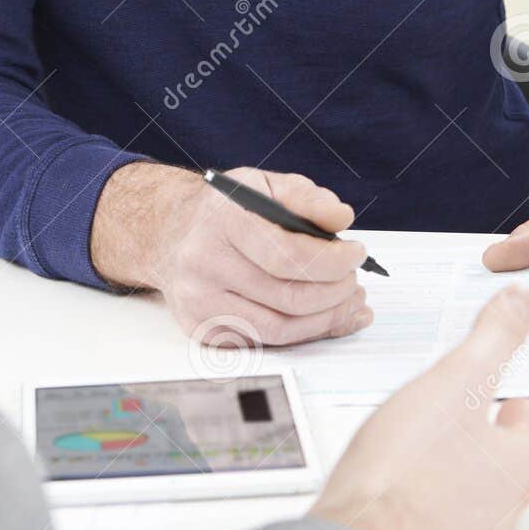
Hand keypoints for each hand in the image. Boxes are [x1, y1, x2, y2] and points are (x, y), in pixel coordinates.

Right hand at [91, 161, 372, 346]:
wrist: (170, 234)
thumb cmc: (226, 210)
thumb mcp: (263, 186)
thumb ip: (305, 197)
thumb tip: (341, 218)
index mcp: (222, 220)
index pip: (288, 255)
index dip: (333, 261)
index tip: (358, 254)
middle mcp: (204, 263)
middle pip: (288, 297)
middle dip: (336, 294)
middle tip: (355, 283)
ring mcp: (199, 301)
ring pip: (279, 329)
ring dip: (325, 320)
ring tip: (348, 303)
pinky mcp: (201, 328)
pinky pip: (262, 343)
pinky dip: (300, 335)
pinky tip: (322, 319)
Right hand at [312, 286, 528, 529]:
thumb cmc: (408, 469)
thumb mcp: (455, 383)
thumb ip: (491, 340)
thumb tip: (521, 303)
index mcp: (518, 469)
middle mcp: (502, 508)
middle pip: (526, 471)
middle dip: (521, 439)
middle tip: (516, 419)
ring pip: (490, 496)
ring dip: (485, 465)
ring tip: (463, 443)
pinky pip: (452, 517)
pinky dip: (448, 492)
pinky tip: (420, 481)